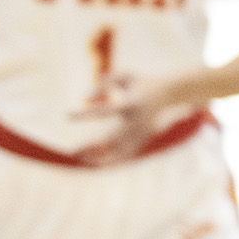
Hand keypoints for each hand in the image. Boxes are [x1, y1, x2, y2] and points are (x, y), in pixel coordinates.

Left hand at [74, 76, 194, 164]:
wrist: (172, 92)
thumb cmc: (143, 82)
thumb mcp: (125, 75)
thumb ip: (105, 83)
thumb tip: (85, 98)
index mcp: (132, 104)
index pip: (105, 111)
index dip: (85, 114)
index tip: (67, 115)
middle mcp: (137, 121)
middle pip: (112, 138)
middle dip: (92, 146)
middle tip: (72, 152)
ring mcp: (142, 132)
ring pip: (120, 151)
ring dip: (101, 157)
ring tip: (81, 160)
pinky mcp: (144, 138)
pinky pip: (127, 153)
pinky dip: (113, 159)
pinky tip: (96, 163)